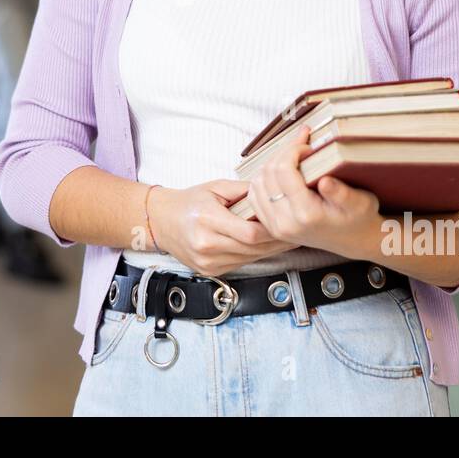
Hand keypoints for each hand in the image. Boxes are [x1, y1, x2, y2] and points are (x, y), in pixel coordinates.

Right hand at [148, 180, 297, 275]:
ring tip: (286, 238)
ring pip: (249, 259)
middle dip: (277, 241)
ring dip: (269, 250)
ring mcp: (207, 262)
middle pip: (253, 248)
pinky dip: (254, 255)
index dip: (272, 231)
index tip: (288, 221)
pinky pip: (240, 264)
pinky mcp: (209, 271)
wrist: (162, 221)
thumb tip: (272, 190)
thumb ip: (244, 190)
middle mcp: (206, 245)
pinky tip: (265, 246)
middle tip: (296, 230)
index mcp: (207, 220)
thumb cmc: (190, 201)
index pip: (250, 234)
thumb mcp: (215, 187)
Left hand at [247, 125, 383, 260]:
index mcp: (306, 214)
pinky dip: (263, 180)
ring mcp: (275, 226)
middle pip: (267, 174)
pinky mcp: (270, 227)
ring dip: (271, 165)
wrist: (353, 240)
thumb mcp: (361, 202)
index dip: (293, 150)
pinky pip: (254, 196)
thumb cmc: (359, 217)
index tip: (308, 147)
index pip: (283, 170)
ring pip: (256, 183)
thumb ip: (342, 193)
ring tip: (291, 159)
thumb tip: (324, 182)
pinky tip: (280, 173)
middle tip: (301, 148)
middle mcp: (285, 223)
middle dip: (282, 153)